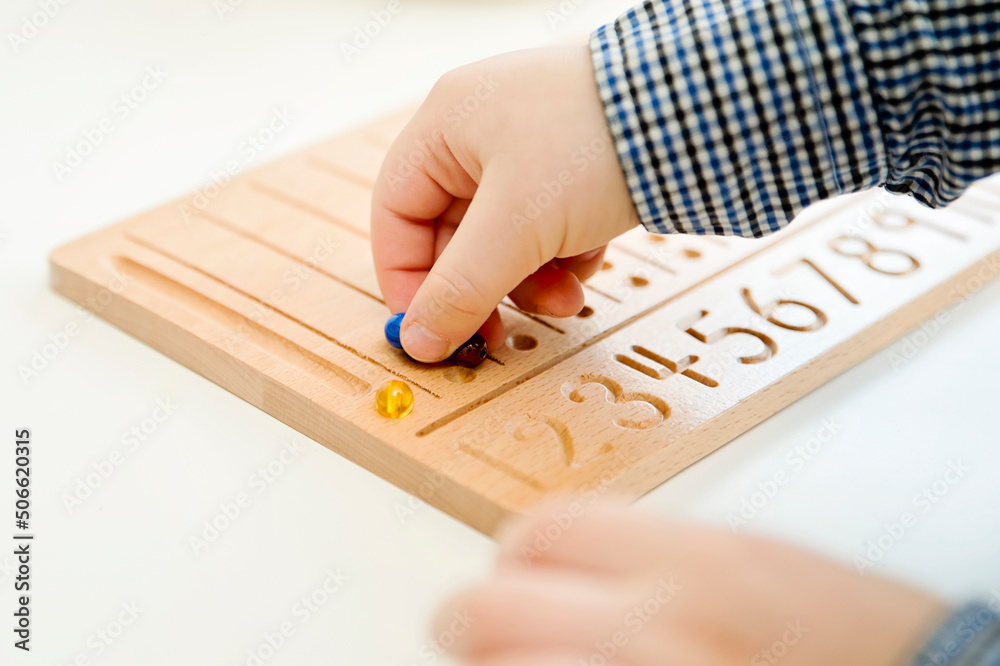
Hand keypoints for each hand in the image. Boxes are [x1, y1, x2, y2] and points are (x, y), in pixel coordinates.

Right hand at [371, 45, 637, 361]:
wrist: (699, 109)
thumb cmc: (595, 140)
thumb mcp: (516, 224)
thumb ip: (460, 287)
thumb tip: (418, 339)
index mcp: (447, 126)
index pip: (397, 214)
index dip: (406, 278)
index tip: (428, 330)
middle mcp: (483, 133)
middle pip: (455, 234)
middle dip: (483, 289)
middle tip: (496, 335)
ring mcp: (533, 149)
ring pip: (506, 240)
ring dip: (530, 281)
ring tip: (567, 297)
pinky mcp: (577, 167)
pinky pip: (550, 230)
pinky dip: (566, 257)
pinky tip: (592, 260)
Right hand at [432, 500, 946, 664]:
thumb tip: (526, 658)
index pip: (502, 657)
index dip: (470, 665)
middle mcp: (666, 618)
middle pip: (494, 603)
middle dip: (463, 627)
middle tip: (467, 642)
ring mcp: (700, 561)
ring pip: (544, 534)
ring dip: (514, 570)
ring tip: (518, 596)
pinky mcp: (730, 533)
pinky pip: (611, 515)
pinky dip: (575, 542)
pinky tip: (587, 572)